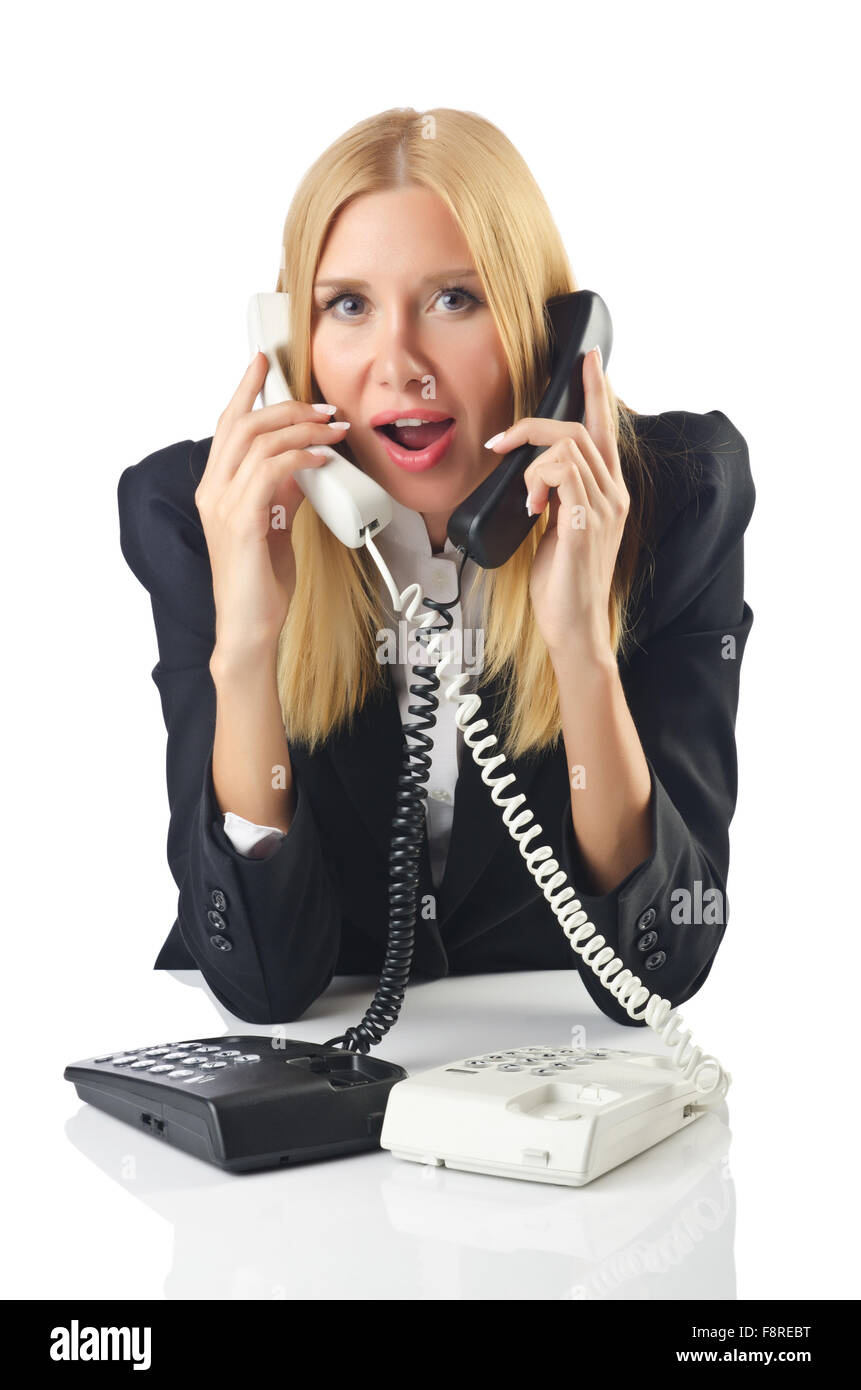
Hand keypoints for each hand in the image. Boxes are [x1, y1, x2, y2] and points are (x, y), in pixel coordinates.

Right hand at [194, 351, 349, 654]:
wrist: (250, 626)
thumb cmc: (262, 581)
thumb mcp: (277, 524)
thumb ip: (284, 491)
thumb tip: (306, 463)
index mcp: (217, 487)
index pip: (227, 425)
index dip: (245, 389)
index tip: (264, 361)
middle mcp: (213, 490)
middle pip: (243, 424)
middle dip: (286, 405)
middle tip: (324, 406)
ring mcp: (223, 505)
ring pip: (258, 442)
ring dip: (301, 429)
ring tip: (333, 430)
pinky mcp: (241, 522)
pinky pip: (270, 473)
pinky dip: (299, 458)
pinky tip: (322, 458)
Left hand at [484, 346, 628, 661]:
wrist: (575, 627)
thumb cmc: (562, 586)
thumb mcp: (558, 530)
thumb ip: (556, 498)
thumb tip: (533, 477)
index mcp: (609, 493)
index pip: (605, 430)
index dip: (597, 391)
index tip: (589, 359)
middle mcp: (613, 494)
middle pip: (579, 428)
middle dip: (532, 426)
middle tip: (499, 442)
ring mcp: (603, 507)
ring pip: (567, 446)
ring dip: (530, 463)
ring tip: (525, 499)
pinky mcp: (585, 522)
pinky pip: (561, 472)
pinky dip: (536, 481)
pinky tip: (532, 508)